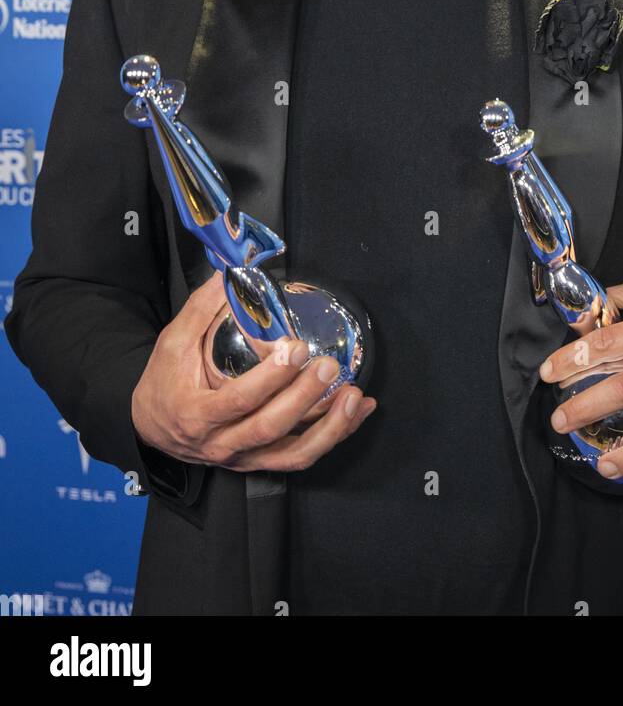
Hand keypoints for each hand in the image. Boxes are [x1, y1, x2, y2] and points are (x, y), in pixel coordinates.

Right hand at [131, 272, 376, 473]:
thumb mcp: (173, 342)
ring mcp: (244, 457)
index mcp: (198, 414)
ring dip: (330, 428)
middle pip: (270, 428)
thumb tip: (230, 273)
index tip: (294, 349)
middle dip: (304, 398)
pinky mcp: (262, 461)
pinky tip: (358, 411)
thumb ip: (201, 308)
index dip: (270, 379)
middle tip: (328, 365)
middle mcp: (222, 442)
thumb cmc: (164, 382)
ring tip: (353, 395)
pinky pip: (303, 455)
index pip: (238, 401)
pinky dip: (335, 435)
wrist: (152, 426)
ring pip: (294, 454)